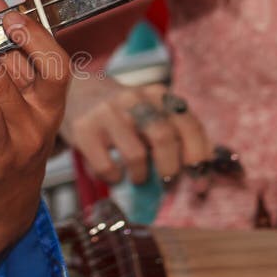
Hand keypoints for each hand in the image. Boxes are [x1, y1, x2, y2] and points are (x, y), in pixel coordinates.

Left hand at [0, 0, 69, 276]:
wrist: (5, 209)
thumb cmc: (13, 140)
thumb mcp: (22, 98)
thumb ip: (10, 50)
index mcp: (48, 106)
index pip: (56, 69)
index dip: (34, 38)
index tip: (6, 15)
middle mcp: (33, 129)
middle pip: (5, 83)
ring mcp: (7, 154)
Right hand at [61, 78, 211, 187]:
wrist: (77, 92)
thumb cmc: (124, 113)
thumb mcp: (151, 111)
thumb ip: (175, 134)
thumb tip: (198, 177)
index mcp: (158, 95)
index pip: (188, 125)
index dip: (198, 157)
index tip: (200, 184)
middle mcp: (133, 99)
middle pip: (163, 137)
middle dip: (170, 168)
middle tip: (168, 183)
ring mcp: (107, 112)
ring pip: (135, 154)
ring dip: (141, 176)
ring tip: (137, 178)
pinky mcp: (84, 129)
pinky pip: (106, 166)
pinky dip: (114, 178)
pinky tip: (114, 175)